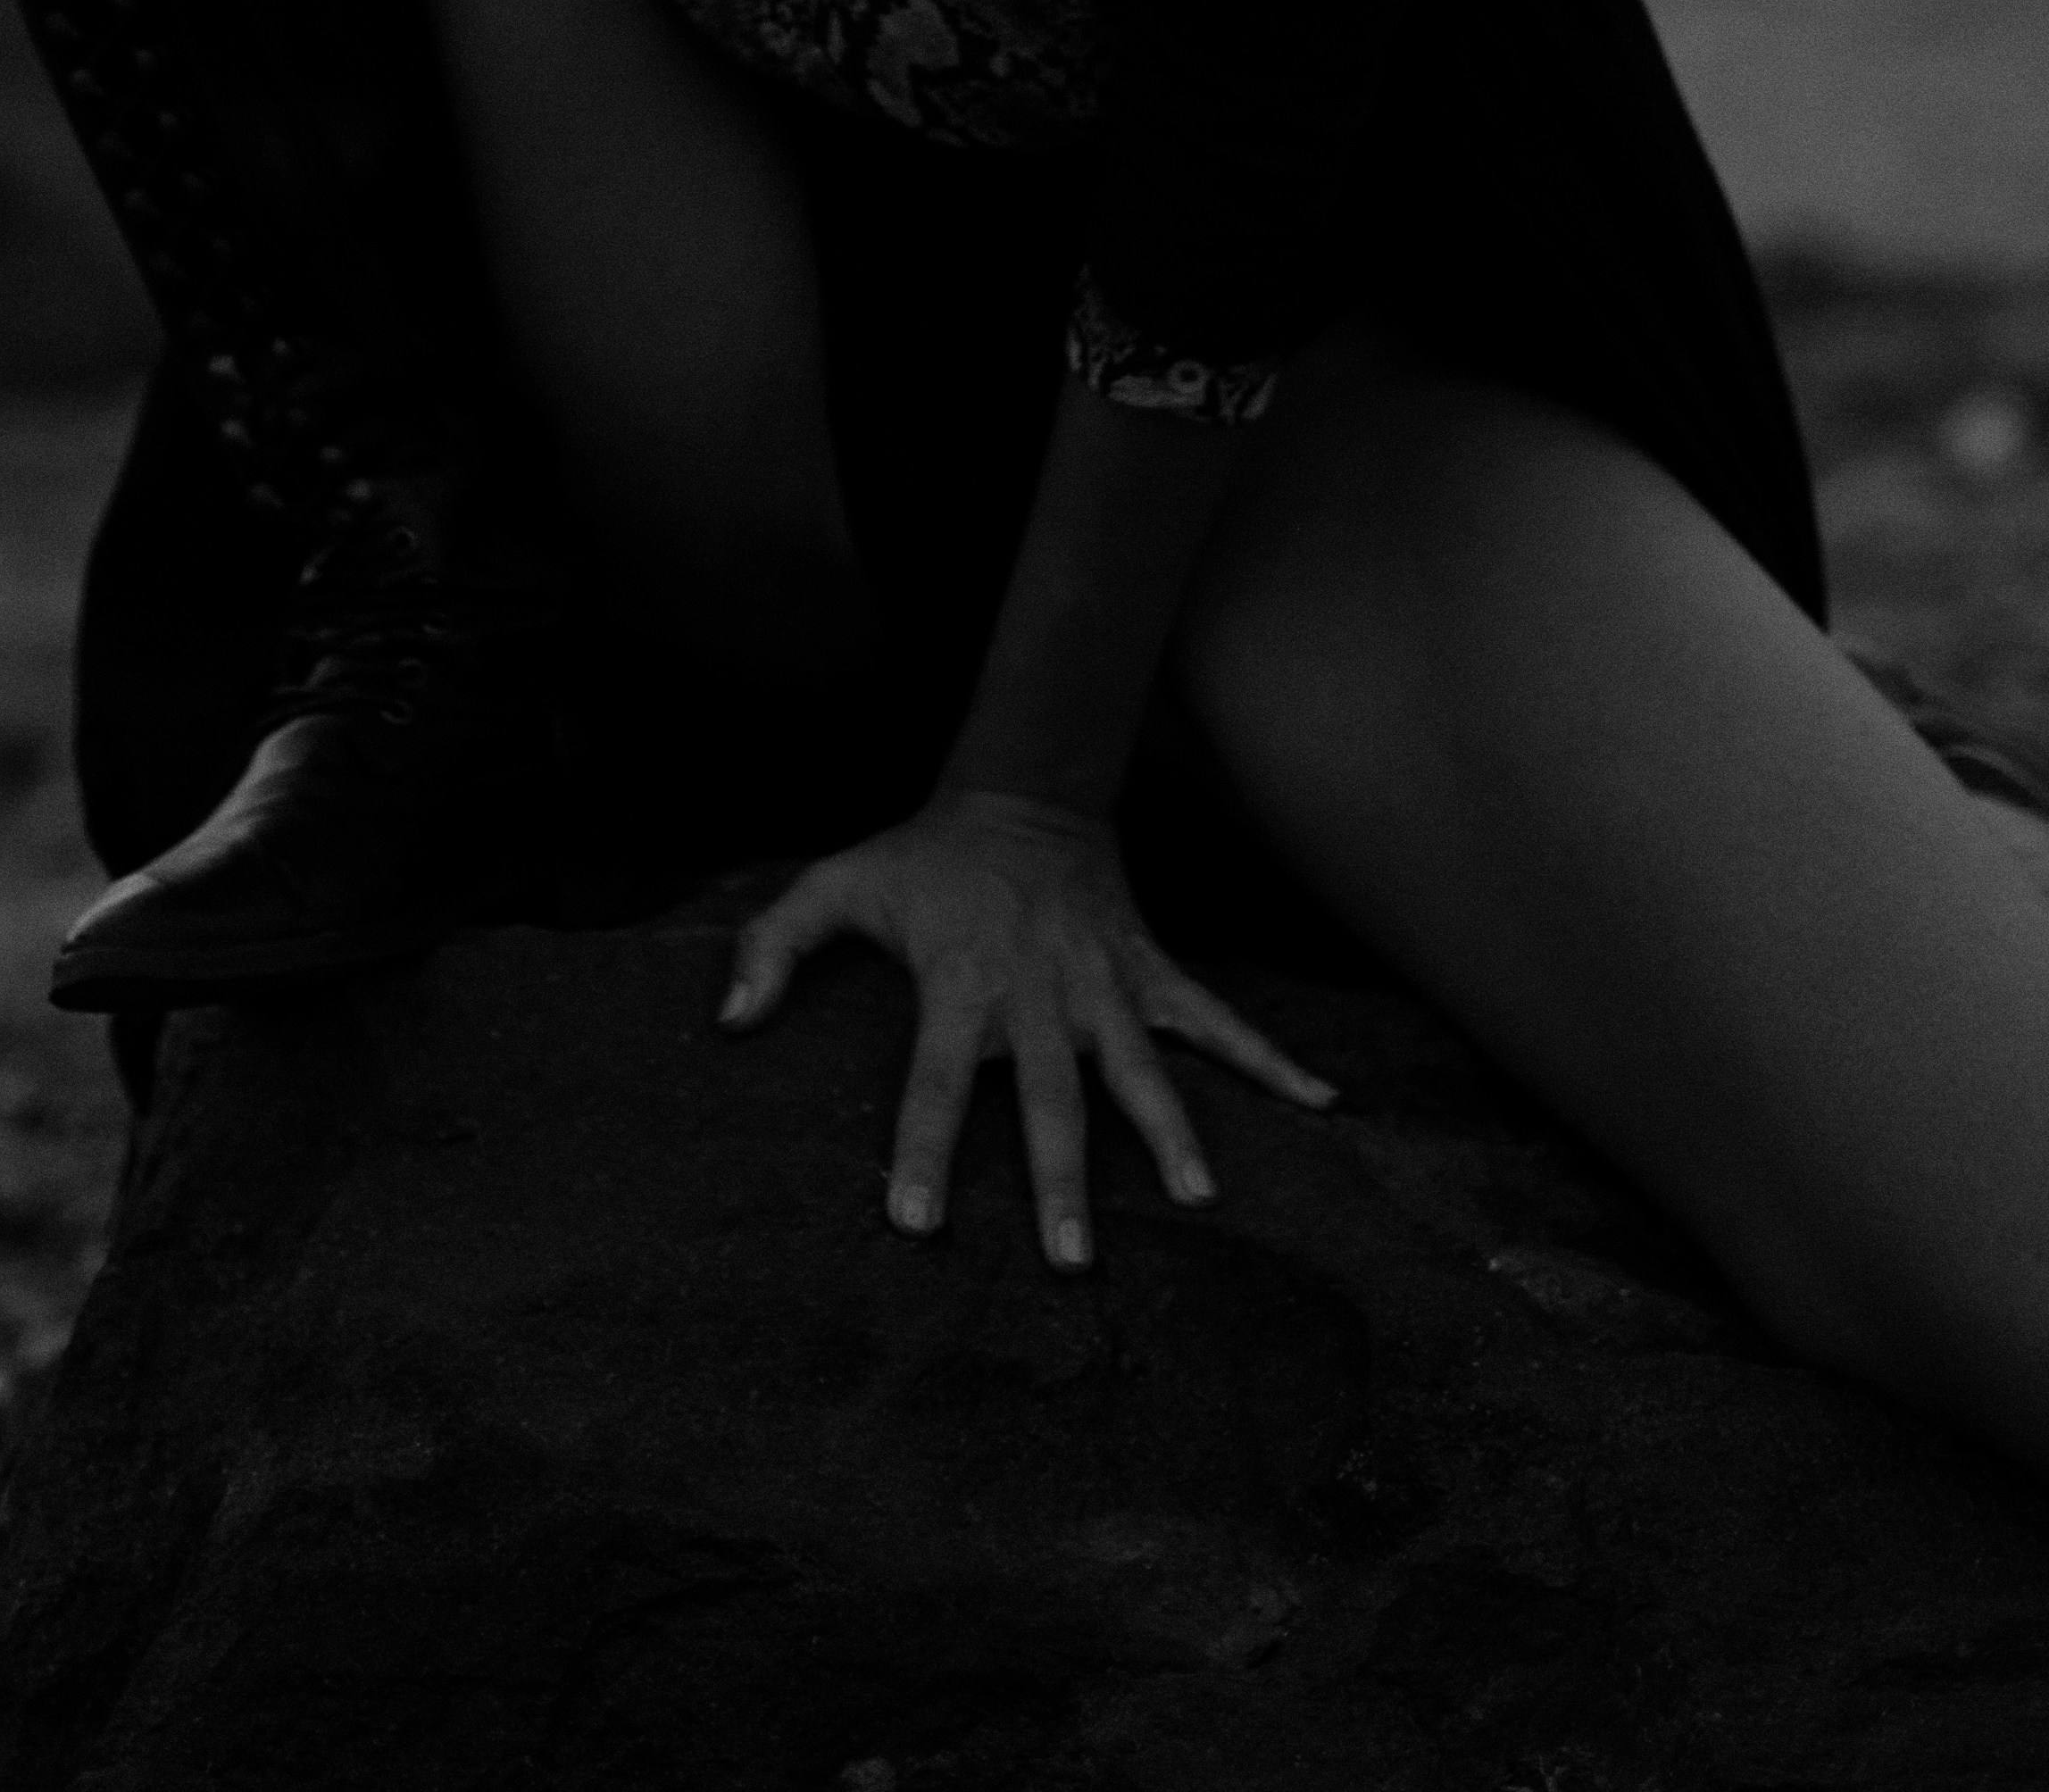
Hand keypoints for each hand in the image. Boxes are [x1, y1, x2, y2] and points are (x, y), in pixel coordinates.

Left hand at [719, 785, 1333, 1271]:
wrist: (1026, 785)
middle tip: (1069, 1262)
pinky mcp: (1150, 971)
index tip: (917, 1222)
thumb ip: (775, 946)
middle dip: (1059, 1179)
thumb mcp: (837, 881)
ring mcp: (1104, 986)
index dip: (924, 1148)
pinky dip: (1270, 1059)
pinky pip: (1217, 1019)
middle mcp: (1038, 996)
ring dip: (1168, 1134)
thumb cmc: (925, 854)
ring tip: (1200, 1201)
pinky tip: (1320, 1101)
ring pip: (1141, 1070)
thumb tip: (728, 1021)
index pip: (936, 1081)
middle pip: (1049, 1099)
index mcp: (961, 984)